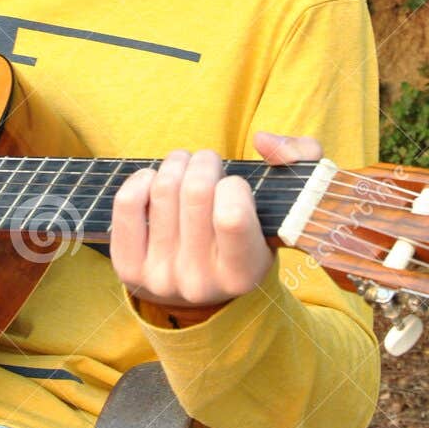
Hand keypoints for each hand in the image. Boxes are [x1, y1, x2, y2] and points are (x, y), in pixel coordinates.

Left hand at [110, 131, 321, 309]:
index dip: (233, 185)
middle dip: (204, 162)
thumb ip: (301, 161)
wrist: (206, 287)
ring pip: (162, 190)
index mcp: (242, 274)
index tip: (235, 185)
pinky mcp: (129, 267)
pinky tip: (155, 179)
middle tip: (208, 162)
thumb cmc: (250, 235)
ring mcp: (160, 277)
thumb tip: (263, 140)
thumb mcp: (288, 208)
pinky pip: (127, 204)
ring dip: (176, 163)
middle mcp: (200, 281)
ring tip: (185, 165)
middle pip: (195, 193)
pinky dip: (142, 178)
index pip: (232, 215)